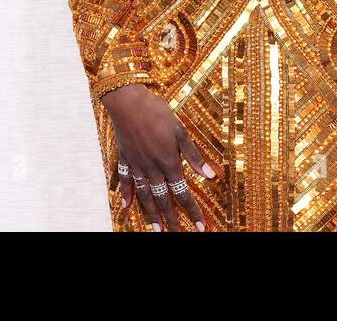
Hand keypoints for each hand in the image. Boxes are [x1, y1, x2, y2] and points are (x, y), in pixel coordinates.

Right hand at [100, 83, 216, 230]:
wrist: (127, 102)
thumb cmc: (157, 112)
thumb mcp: (180, 131)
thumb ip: (194, 156)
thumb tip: (211, 176)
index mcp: (169, 162)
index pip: (183, 193)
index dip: (193, 211)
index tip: (201, 227)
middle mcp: (152, 169)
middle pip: (163, 200)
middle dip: (172, 220)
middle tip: (178, 234)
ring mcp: (137, 165)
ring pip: (145, 196)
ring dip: (151, 214)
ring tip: (157, 230)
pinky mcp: (125, 158)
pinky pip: (125, 180)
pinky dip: (126, 194)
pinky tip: (126, 207)